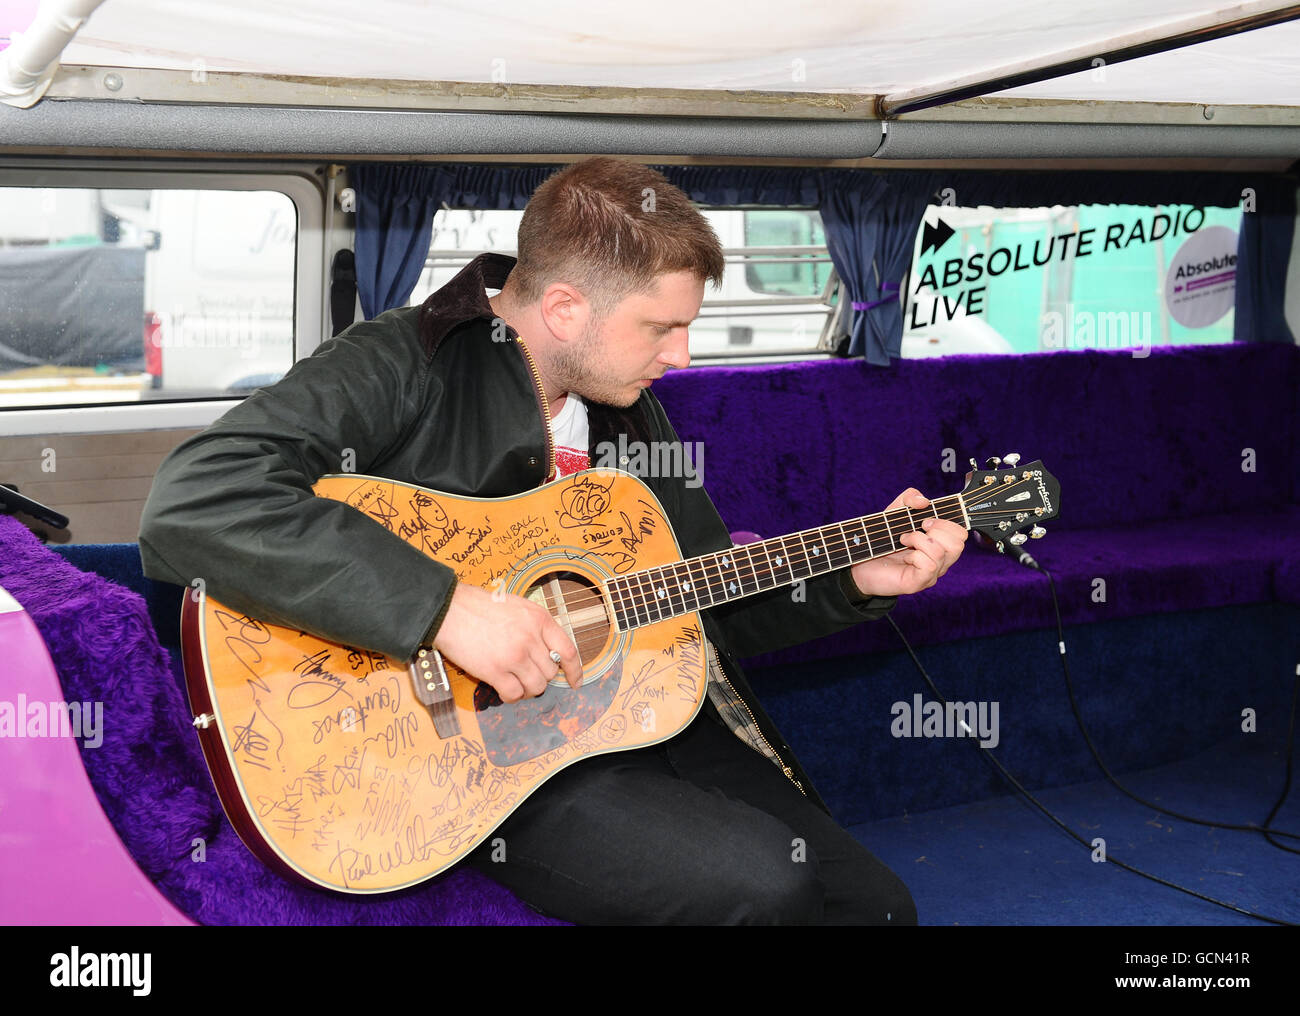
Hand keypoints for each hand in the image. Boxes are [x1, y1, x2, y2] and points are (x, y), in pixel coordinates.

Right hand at [431, 583, 581, 702]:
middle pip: (550, 672)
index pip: (568, 651)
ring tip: (516, 682)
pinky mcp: (495, 671)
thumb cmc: (480, 607)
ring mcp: (514, 656)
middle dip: (541, 677)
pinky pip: (514, 694)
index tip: (575, 682)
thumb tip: (548, 652)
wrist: (450, 610)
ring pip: (536, 686)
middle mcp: (530, 638)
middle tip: (526, 674)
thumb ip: (536, 627)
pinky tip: (503, 688)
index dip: (575, 670)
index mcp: (539, 620)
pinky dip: (512, 696)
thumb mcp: (518, 606)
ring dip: (528, 689)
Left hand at [848, 488, 967, 597]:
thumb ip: (910, 497)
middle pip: (958, 544)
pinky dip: (915, 556)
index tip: (925, 521)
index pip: (961, 534)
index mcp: (940, 544)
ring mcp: (931, 574)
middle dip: (936, 530)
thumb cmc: (882, 538)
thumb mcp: (896, 510)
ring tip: (903, 541)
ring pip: (941, 553)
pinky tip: (905, 557)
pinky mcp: (919, 583)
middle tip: (916, 530)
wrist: (861, 559)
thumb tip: (924, 502)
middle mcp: (940, 561)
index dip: (946, 523)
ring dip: (918, 540)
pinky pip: (929, 566)